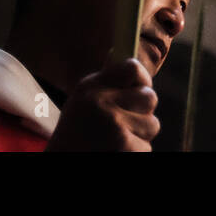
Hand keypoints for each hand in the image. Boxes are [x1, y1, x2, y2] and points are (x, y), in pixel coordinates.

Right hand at [45, 58, 159, 151]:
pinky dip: (135, 151)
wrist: (63, 160)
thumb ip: (106, 81)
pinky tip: (116, 152)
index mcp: (90, 87)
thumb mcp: (83, 100)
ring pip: (152, 124)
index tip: (137, 88)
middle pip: (150, 97)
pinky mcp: (123, 145)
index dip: (141, 78)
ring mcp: (113, 124)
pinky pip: (146, 146)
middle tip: (124, 122)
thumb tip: (122, 55)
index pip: (132, 67)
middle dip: (143, 111)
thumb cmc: (76, 132)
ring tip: (117, 140)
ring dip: (139, 134)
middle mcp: (101, 102)